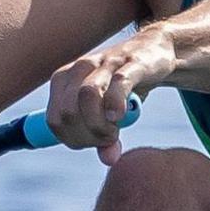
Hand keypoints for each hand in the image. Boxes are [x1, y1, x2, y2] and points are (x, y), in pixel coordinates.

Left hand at [47, 30, 174, 164]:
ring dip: (101, 124)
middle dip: (88, 135)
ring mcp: (104, 63)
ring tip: (116, 128)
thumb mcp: (107, 112)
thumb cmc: (125, 84)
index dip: (74, 140)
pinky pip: (118, 83)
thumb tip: (109, 159)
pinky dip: (116, 103)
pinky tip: (120, 116)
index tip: (95, 142)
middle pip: (68, 113)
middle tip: (109, 137)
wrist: (154, 51)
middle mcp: (79, 69)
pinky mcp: (130, 63)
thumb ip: (104, 136)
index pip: (54, 121)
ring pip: (87, 96)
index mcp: (63, 80)